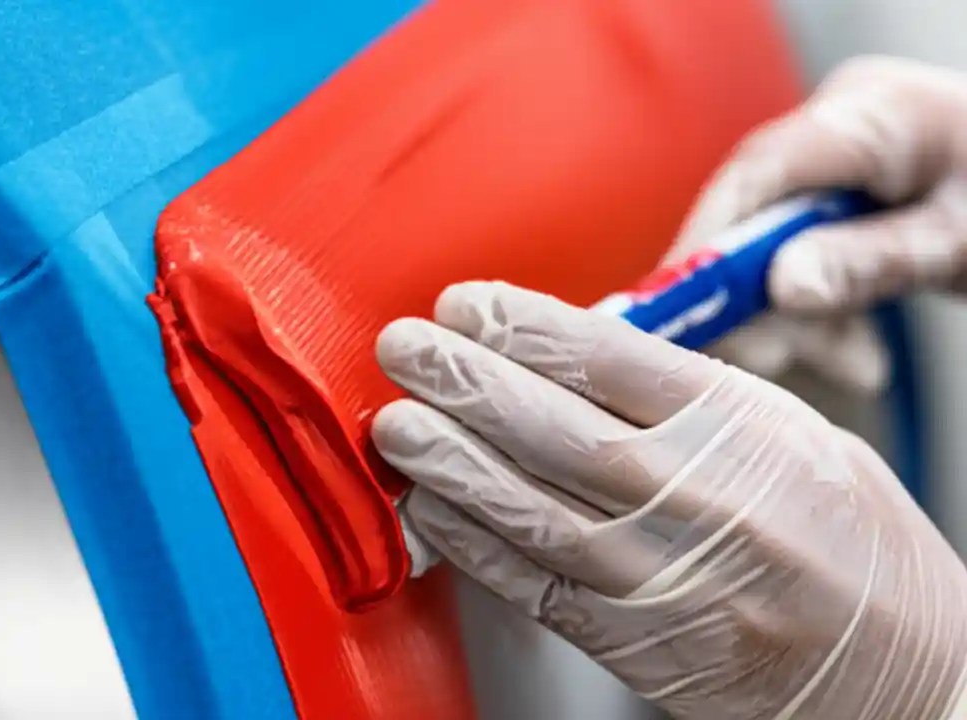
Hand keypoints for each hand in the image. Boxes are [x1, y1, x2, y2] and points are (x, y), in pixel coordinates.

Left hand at [372, 281, 966, 718]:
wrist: (895, 678)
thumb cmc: (851, 544)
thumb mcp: (794, 435)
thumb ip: (689, 397)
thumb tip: (573, 358)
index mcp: (741, 427)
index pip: (610, 358)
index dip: (521, 325)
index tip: (464, 303)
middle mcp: (695, 496)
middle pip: (554, 426)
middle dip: (464, 381)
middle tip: (403, 346)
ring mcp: (660, 573)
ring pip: (531, 505)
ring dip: (450, 459)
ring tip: (395, 421)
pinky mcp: (632, 637)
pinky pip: (533, 581)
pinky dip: (472, 542)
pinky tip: (430, 505)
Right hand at [671, 56, 966, 392]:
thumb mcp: (962, 240)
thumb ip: (874, 259)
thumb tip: (782, 288)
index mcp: (873, 112)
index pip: (758, 170)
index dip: (707, 241)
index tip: (681, 307)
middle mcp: (840, 128)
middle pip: (755, 217)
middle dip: (759, 298)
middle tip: (773, 360)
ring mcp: (837, 163)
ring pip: (773, 249)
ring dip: (798, 320)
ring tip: (853, 367)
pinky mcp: (840, 199)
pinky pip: (800, 258)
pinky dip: (820, 313)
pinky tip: (857, 354)